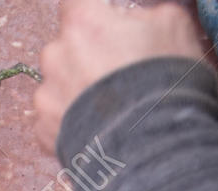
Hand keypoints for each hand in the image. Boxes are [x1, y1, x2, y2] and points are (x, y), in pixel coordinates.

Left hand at [34, 0, 208, 152]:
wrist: (153, 149)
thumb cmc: (165, 84)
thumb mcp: (173, 27)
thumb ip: (146, 15)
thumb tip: (136, 20)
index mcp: (83, 24)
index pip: (76, 1)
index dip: (93, 10)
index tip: (105, 20)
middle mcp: (56, 56)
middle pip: (68, 45)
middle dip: (90, 55)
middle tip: (119, 74)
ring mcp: (46, 96)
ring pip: (61, 83)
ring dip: (80, 90)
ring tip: (112, 109)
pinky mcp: (44, 132)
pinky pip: (57, 118)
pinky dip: (74, 123)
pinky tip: (100, 129)